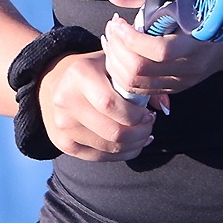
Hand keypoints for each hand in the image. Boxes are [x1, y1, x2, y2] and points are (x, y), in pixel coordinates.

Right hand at [36, 50, 155, 161]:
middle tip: (149, 125)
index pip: (111, 104)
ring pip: (109, 147)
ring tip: (143, 134)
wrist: (57, 84)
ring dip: (134, 145)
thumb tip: (164, 107)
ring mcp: (63, 125)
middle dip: (139, 133)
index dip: (136, 115)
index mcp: (79, 74)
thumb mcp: (114, 64)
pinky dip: (122, 154)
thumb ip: (140, 80)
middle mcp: (66, 100)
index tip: (149, 114)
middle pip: (113, 131)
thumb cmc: (95, 72)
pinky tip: (131, 143)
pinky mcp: (63, 144)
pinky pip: (100, 157)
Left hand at [100, 0, 222, 105]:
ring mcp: (184, 80)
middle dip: (118, 50)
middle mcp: (191, 66)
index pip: (158, 51)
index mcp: (197, 42)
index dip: (131, 38)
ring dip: (117, 63)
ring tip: (113, 40)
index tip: (119, 21)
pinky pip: (143, 90)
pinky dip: (124, 75)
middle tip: (112, 29)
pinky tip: (121, 55)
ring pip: (137, 85)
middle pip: (141, 70)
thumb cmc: (210, 7)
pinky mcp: (178, 87)